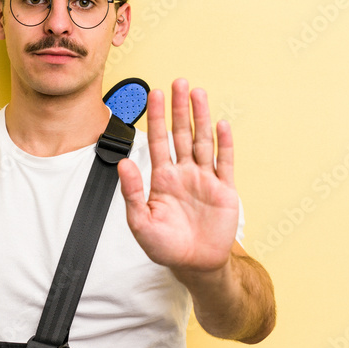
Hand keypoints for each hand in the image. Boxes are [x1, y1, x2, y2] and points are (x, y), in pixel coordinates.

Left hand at [118, 78, 240, 272]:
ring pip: (202, 141)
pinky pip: (225, 162)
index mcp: (163, 179)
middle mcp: (184, 173)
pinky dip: (224, 144)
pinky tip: (221, 125)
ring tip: (198, 94)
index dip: (156, 117)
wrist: (195, 264)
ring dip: (201, 117)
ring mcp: (205, 179)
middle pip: (181, 134)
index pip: (158, 141)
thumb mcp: (141, 222)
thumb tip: (123, 164)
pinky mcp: (224, 190)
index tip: (153, 93)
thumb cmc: (166, 246)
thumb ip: (132, 193)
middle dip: (179, 108)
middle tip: (178, 82)